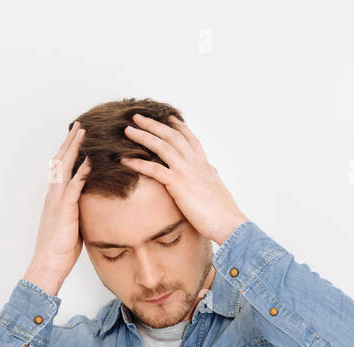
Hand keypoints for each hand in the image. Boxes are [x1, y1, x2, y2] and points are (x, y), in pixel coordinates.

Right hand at [24, 121, 91, 295]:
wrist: (49, 262)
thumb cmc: (61, 247)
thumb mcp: (73, 222)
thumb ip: (79, 208)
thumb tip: (90, 202)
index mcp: (55, 196)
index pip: (61, 167)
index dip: (68, 150)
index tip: (77, 136)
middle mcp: (54, 194)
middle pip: (61, 161)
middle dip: (71, 142)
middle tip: (80, 124)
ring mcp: (57, 200)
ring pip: (64, 168)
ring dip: (74, 149)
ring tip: (84, 133)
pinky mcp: (64, 210)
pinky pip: (73, 187)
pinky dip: (81, 173)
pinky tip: (90, 162)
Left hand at [119, 114, 247, 244]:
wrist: (229, 223)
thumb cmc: (224, 212)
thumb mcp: (217, 188)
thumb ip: (211, 176)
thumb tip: (211, 171)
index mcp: (204, 164)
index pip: (189, 138)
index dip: (178, 126)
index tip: (167, 117)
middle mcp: (194, 162)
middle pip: (171, 135)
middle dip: (153, 124)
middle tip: (137, 117)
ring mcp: (186, 171)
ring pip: (161, 146)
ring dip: (142, 136)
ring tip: (127, 130)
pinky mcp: (178, 184)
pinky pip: (153, 169)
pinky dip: (138, 163)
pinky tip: (124, 160)